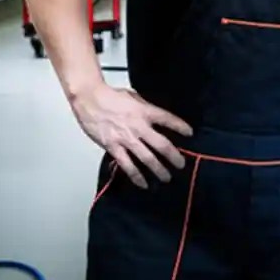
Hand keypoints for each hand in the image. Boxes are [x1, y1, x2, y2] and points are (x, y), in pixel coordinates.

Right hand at [70, 83, 192, 187]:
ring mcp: (126, 138)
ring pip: (147, 158)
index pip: (168, 120)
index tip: (190, 134)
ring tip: (166, 178)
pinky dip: (136, 176)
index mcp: (145, 111)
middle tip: (181, 164)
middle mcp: (139, 126)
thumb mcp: (134, 97)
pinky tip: (143, 183)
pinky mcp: (113, 147)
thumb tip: (155, 117)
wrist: (90, 99)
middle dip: (174, 157)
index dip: (181, 127)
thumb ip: (146, 108)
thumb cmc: (111, 96)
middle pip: (162, 145)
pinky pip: (127, 165)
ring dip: (158, 170)